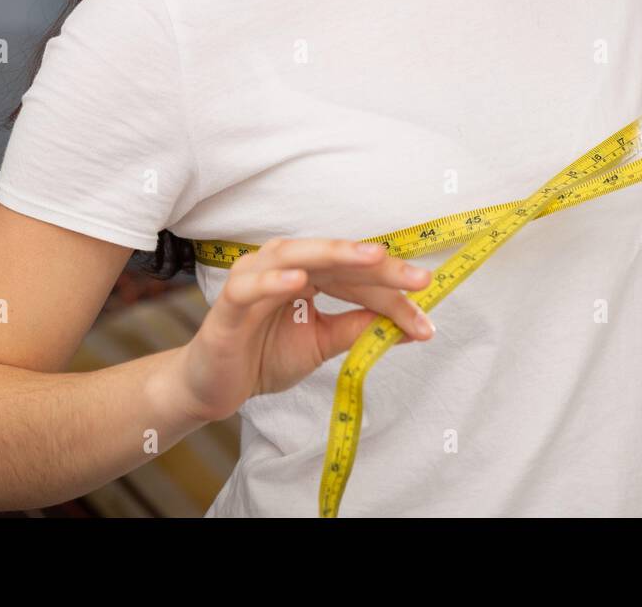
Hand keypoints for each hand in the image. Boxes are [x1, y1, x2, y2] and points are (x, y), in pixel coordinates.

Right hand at [174, 237, 435, 423]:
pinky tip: (299, 282)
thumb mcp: (321, 344)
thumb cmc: (264, 355)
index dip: (393, 292)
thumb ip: (356, 328)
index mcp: (310, 272)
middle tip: (418, 278)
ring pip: (297, 256)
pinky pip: (250, 286)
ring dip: (335, 255)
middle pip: (337, 259)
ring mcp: (254, 278)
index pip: (358, 275)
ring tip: (372, 258)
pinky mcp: (228, 302)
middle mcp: (284, 265)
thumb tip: (404, 323)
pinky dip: (273, 280)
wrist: (213, 387)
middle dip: (379, 269)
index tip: (427, 313)